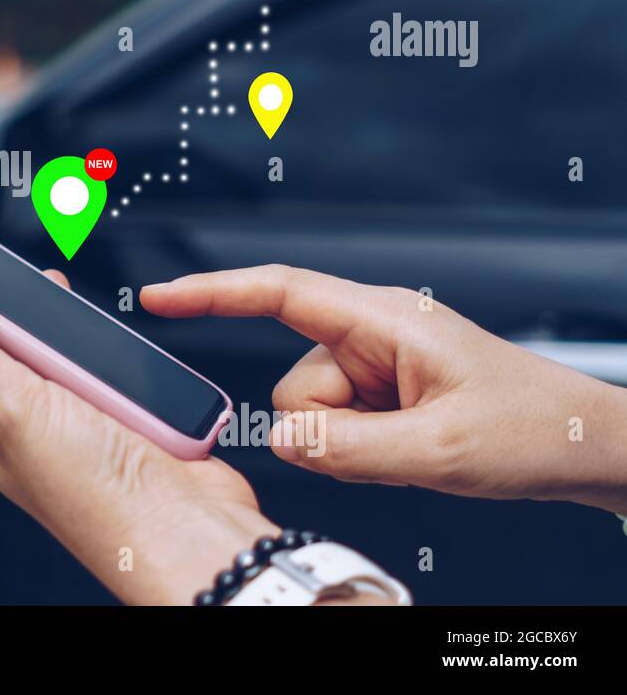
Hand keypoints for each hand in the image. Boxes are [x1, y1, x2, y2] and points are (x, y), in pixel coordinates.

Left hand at [0, 264, 273, 604]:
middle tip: (4, 277)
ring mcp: (65, 410)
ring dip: (48, 322)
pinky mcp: (112, 402)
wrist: (185, 527)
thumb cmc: (94, 495)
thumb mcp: (10, 408)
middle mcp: (14, 420)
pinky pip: (93, 355)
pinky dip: (96, 338)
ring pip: (41, 345)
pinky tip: (102, 338)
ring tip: (57, 303)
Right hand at [142, 265, 626, 514]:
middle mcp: (370, 332)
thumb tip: (280, 439)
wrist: (580, 445)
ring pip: (308, 412)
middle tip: (394, 443)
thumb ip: (348, 447)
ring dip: (347, 441)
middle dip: (325, 427)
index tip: (159, 296)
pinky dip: (357, 447)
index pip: (278, 291)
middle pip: (291, 381)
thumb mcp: (440, 448)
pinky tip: (408, 445)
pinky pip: (332, 427)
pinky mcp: (378, 391)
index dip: (211, 292)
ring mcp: (373, 363)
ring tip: (412, 443)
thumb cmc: (531, 426)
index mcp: (382, 318)